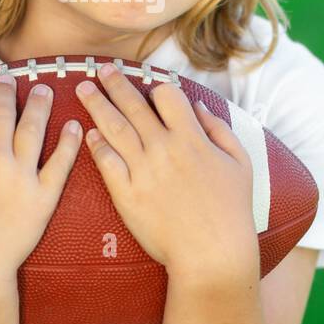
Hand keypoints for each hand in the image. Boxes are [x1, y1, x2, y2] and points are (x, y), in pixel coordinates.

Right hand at [0, 73, 83, 294]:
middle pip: (3, 112)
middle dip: (6, 90)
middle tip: (11, 77)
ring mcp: (22, 176)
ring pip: (34, 128)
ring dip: (39, 104)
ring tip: (45, 89)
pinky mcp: (44, 196)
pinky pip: (60, 163)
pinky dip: (69, 142)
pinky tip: (74, 125)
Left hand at [76, 63, 257, 278]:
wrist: (212, 253)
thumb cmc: (231, 210)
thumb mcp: (239, 163)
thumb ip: (219, 130)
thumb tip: (198, 107)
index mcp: (192, 139)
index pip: (167, 95)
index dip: (158, 88)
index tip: (150, 87)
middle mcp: (164, 149)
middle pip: (133, 105)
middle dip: (115, 83)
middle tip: (101, 69)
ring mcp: (143, 171)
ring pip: (114, 128)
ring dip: (97, 105)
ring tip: (83, 89)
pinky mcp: (127, 195)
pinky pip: (107, 163)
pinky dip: (96, 146)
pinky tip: (87, 134)